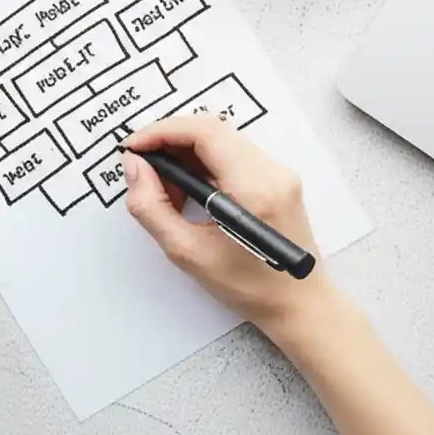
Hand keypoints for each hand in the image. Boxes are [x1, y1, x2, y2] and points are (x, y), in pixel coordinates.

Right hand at [122, 115, 333, 330]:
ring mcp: (279, 172)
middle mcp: (272, 171)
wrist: (299, 304)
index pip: (204, 132)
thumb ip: (153, 207)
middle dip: (170, 142)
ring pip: (221, 140)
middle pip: (212, 130)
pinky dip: (204, 165)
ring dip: (186, 155)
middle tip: (145, 170)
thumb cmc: (251, 288)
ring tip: (167, 191)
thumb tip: (135, 167)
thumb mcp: (188, 253)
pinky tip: (191, 194)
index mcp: (254, 188)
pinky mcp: (277, 178)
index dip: (162, 131)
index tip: (134, 146)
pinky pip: (233, 155)